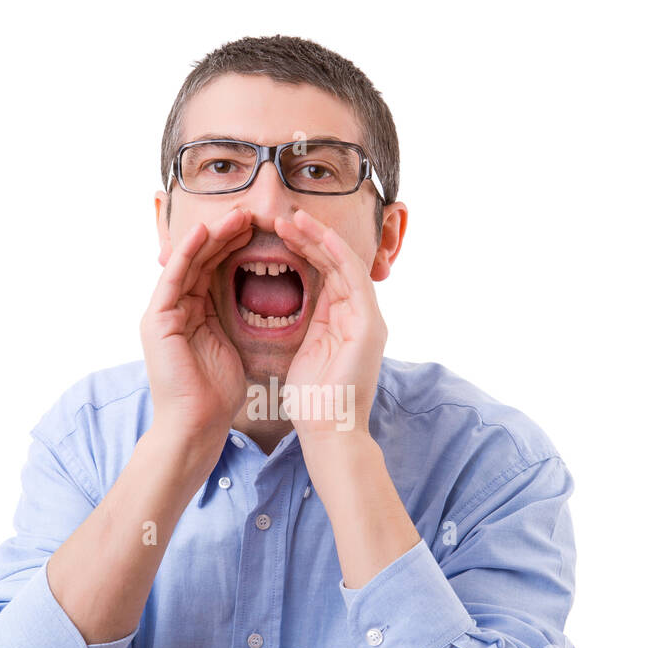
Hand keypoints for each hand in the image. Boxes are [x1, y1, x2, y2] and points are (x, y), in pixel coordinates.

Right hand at [141, 207, 252, 450]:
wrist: (197, 424)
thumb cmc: (217, 394)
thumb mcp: (232, 345)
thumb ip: (233, 319)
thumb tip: (259, 301)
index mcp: (192, 313)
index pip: (213, 269)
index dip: (234, 246)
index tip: (261, 229)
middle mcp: (173, 307)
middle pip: (200, 259)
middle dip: (225, 234)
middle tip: (251, 213)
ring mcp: (162, 312)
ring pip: (188, 261)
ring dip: (211, 236)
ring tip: (237, 216)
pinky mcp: (156, 319)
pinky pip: (174, 277)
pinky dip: (188, 252)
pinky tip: (205, 232)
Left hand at [275, 208, 386, 441]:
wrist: (329, 430)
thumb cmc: (313, 400)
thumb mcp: (305, 353)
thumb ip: (306, 327)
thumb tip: (288, 309)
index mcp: (346, 321)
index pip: (328, 273)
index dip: (305, 249)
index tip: (278, 234)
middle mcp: (361, 315)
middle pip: (337, 262)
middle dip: (310, 237)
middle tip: (281, 217)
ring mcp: (369, 318)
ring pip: (345, 262)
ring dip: (317, 237)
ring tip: (290, 218)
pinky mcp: (369, 324)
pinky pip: (351, 276)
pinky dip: (332, 252)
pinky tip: (311, 235)